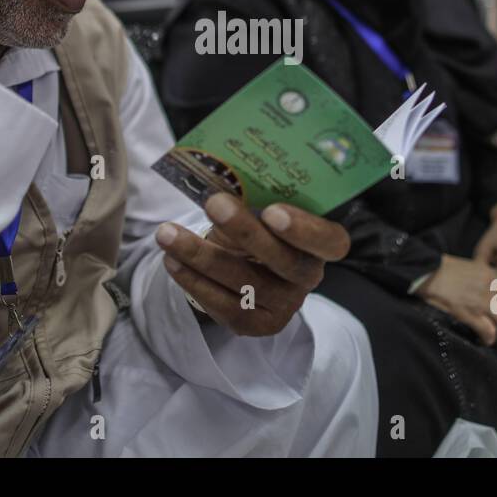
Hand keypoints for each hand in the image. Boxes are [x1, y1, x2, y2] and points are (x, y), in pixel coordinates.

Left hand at [154, 194, 348, 335]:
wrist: (245, 268)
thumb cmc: (257, 227)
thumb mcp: (262, 208)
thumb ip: (255, 197)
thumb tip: (219, 172)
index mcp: (322, 243)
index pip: (330, 241)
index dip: (305, 230)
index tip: (272, 211)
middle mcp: (308, 276)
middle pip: (284, 261)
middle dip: (245, 232)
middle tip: (214, 203)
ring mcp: (285, 304)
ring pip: (245, 284)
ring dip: (201, 256)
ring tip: (167, 234)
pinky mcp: (258, 324)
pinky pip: (225, 306)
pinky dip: (194, 281)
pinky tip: (172, 261)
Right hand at [414, 254, 496, 345]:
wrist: (427, 271)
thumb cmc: (447, 270)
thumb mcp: (475, 268)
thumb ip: (491, 280)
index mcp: (494, 275)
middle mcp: (491, 287)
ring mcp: (480, 300)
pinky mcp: (467, 312)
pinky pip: (488, 331)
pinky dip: (489, 339)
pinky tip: (485, 341)